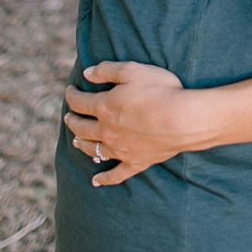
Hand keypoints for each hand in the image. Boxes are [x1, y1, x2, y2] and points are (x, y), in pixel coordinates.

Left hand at [64, 61, 185, 185]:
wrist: (183, 120)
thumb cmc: (160, 91)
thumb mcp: (133, 70)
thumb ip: (107, 70)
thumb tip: (87, 73)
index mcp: (104, 106)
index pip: (79, 102)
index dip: (72, 95)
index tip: (70, 91)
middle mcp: (106, 130)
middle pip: (81, 128)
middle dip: (72, 121)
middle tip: (69, 117)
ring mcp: (120, 149)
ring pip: (93, 150)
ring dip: (82, 145)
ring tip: (76, 141)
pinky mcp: (135, 162)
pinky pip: (116, 174)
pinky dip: (104, 179)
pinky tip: (96, 181)